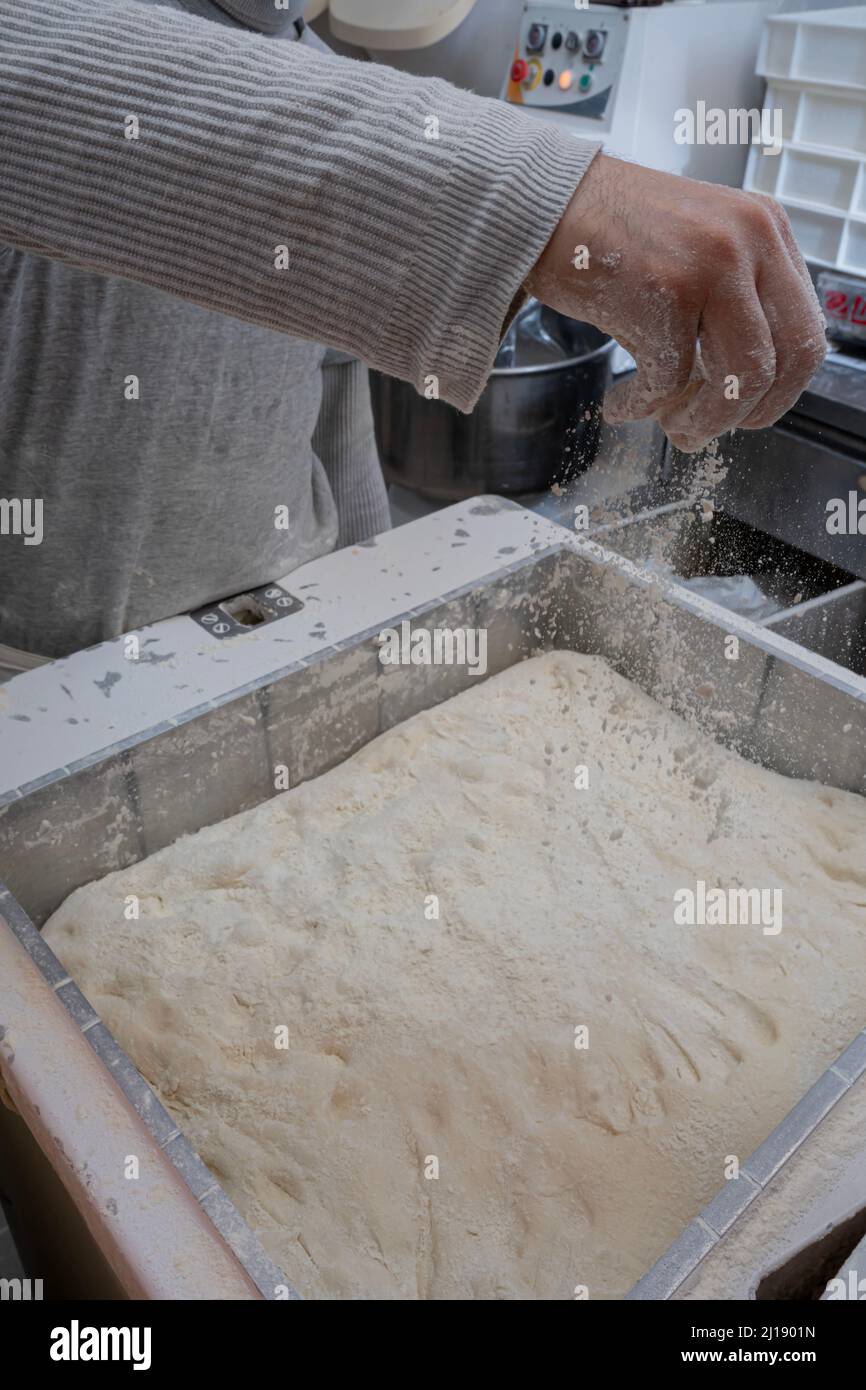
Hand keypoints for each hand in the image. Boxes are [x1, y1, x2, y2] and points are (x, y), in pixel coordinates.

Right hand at [525, 154, 826, 452]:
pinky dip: (643, 406)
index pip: (806, 330)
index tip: (751, 410)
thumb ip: (732, 298)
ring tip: (670, 426)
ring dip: (702, 421)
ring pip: (738, 379)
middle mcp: (750, 241)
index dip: (781, 388)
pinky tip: (622, 404)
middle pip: (783, 361)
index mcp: (766, 230)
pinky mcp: (667, 291)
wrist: (546, 205)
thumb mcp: (696, 248)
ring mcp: (713, 264)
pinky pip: (669, 379)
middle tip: (714, 429)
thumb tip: (742, 381)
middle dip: (749, 413)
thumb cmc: (610, 233)